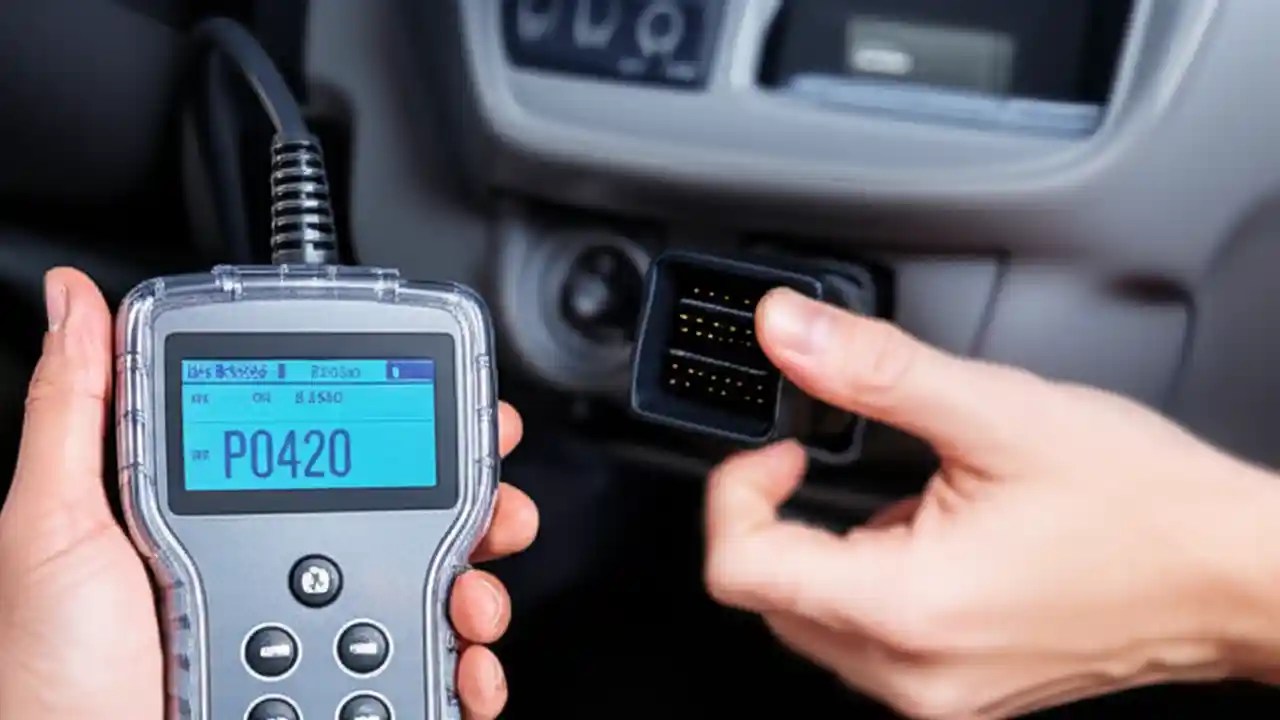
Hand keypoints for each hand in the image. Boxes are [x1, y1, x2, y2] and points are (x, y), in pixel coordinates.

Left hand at [0, 268, 537, 718]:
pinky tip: (462, 667)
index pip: (339, 452)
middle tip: (496, 504)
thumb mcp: (55, 523)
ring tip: (471, 600)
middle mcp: (291, 573)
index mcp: (238, 520)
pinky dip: (473, 674)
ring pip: (437, 594)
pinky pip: (434, 678)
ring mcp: (324, 639)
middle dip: (476, 503)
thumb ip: (76, 409)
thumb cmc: (55, 670)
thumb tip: (75, 299)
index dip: (407, 421)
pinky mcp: (348, 700)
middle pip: (411, 519)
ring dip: (481, 589)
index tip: (453, 401)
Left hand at [704, 288, 1279, 718]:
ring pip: (813, 621)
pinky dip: (872, 581)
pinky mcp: (960, 693)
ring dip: (827, 549)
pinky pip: (870, 640)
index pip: (738, 568)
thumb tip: (787, 331)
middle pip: (769, 597)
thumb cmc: (1142, 506)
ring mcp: (937, 694)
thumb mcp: (995, 410)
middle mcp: (911, 673)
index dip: (735, 492)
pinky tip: (932, 537)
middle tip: (819, 458)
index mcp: (906, 609)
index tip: (775, 450)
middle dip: (776, 517)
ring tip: (907, 496)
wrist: (1236, 573)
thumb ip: (871, 368)